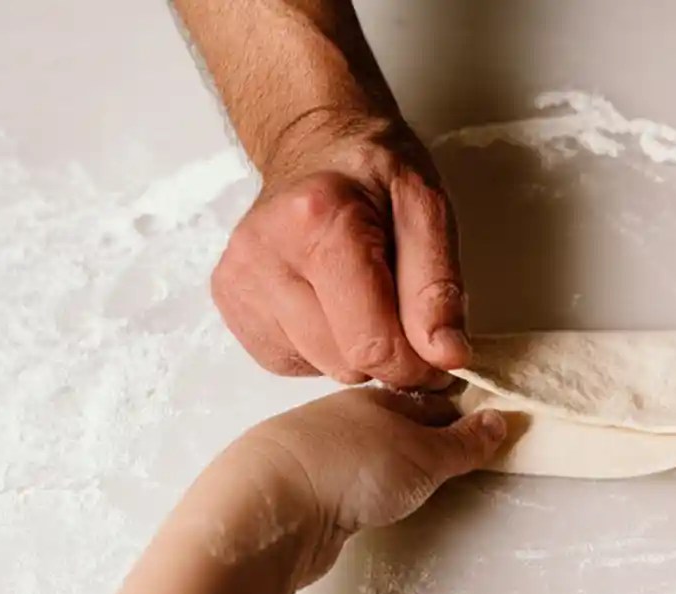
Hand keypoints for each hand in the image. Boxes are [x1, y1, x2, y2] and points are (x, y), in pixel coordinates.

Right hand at [212, 116, 468, 386]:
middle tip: (401, 310)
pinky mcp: (228, 300)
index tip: (439, 355)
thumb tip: (447, 356)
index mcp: (319, 222)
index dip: (416, 364)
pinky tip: (327, 300)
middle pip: (345, 361)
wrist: (315, 145)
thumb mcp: (427, 210)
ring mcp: (238, 280)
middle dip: (386, 352)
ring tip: (360, 295)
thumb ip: (438, 286)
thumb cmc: (375, 173)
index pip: (372, 342)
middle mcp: (266, 253)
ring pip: (319, 366)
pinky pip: (291, 361)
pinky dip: (320, 345)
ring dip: (352, 348)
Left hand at [239, 387, 505, 584]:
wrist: (268, 509)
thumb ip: (463, 443)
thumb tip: (499, 419)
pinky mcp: (299, 491)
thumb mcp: (425, 455)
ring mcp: (316, 454)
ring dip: (390, 464)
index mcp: (375, 398)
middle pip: (394, 423)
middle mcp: (342, 419)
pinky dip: (361, 489)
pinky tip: (367, 503)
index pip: (428, 398)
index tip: (484, 425)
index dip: (458, 410)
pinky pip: (343, 483)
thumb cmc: (351, 468)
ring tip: (417, 483)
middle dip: (425, 435)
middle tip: (459, 458)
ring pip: (366, 453)